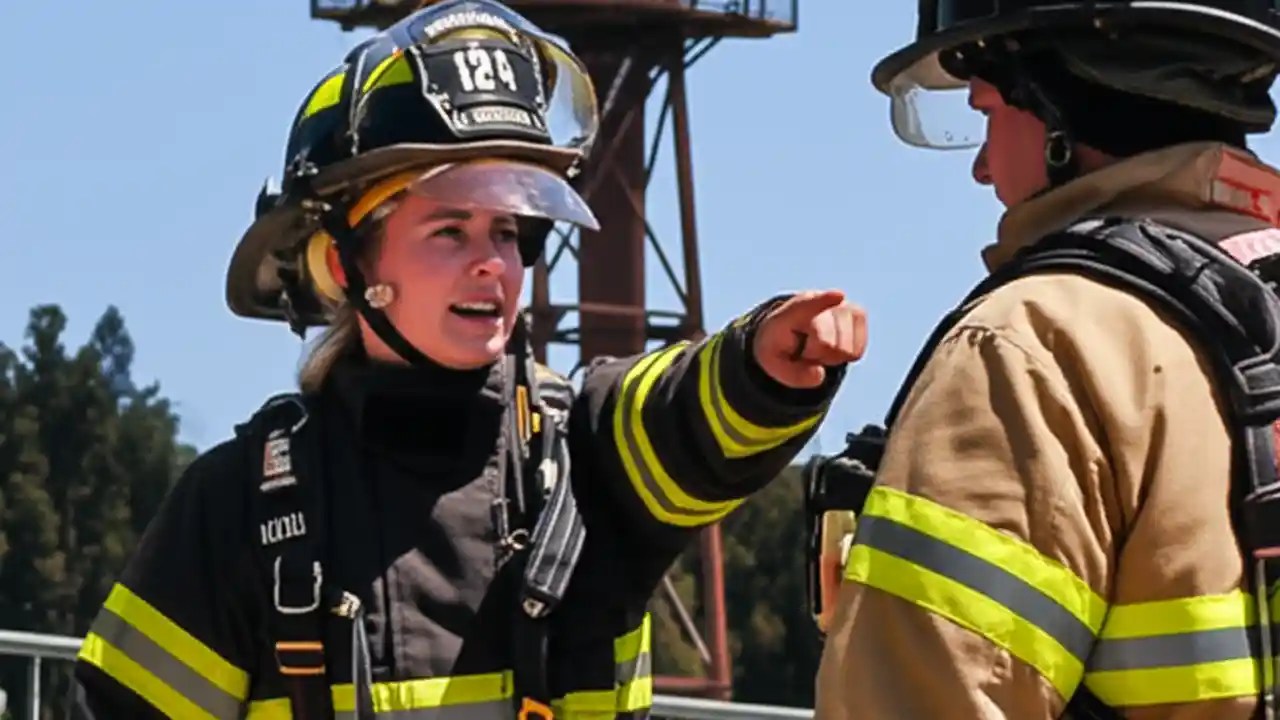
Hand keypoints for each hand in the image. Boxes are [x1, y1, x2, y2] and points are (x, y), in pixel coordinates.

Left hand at [752, 290, 866, 388]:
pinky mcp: (857, 313)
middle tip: (803, 350)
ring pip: (845, 350)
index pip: (806, 306)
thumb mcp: (774, 364)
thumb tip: (820, 374)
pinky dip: (844, 356)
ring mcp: (839, 304)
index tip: (839, 296)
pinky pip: (856, 352)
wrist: (790, 329)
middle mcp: (817, 300)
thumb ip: (792, 374)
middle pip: (827, 343)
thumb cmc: (780, 347)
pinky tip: (832, 346)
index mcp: (789, 312)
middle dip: (815, 355)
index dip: (823, 301)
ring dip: (831, 357)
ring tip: (816, 347)